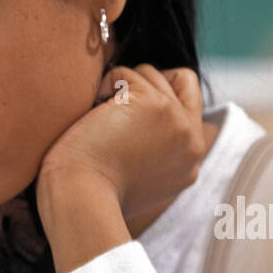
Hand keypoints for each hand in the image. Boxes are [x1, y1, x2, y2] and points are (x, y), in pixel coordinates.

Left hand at [36, 64, 205, 226]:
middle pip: (183, 80)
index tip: (127, 118)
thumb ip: (154, 153)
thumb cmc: (92, 192)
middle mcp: (192, 142)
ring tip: (100, 116)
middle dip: (149, 82)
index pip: (189, 110)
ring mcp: (177, 121)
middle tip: (119, 103)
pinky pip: (126, 73)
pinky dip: (104, 85)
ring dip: (121, 86)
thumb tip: (141, 122)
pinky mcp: (154, 104)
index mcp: (190, 163)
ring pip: (151, 73)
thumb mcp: (138, 178)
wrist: (80, 199)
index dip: (156, 102)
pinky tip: (92, 113)